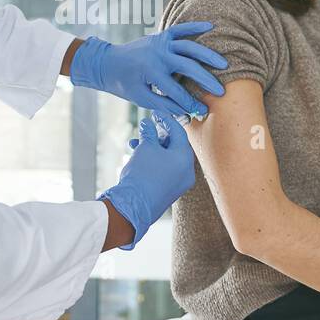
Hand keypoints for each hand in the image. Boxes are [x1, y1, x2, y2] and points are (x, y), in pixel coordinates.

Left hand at [69, 23, 226, 117]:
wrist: (108, 63)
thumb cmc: (124, 84)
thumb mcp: (141, 98)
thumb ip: (164, 105)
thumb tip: (187, 113)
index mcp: (151, 72)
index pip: (177, 91)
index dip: (191, 103)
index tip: (203, 111)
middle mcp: (158, 54)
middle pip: (189, 67)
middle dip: (206, 80)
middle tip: (221, 91)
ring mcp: (160, 42)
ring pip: (189, 47)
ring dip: (207, 55)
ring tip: (223, 64)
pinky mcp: (161, 35)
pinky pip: (180, 29)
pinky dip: (195, 26)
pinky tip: (211, 26)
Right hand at [98, 112, 195, 249]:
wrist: (133, 206)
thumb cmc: (142, 174)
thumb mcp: (145, 148)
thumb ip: (149, 133)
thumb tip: (147, 124)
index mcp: (185, 158)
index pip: (179, 133)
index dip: (166, 120)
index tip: (155, 113)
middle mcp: (186, 171)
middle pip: (175, 146)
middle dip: (158, 136)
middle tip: (147, 128)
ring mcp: (179, 183)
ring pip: (168, 159)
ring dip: (152, 148)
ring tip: (135, 143)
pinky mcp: (170, 191)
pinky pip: (165, 170)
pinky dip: (154, 161)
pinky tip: (138, 157)